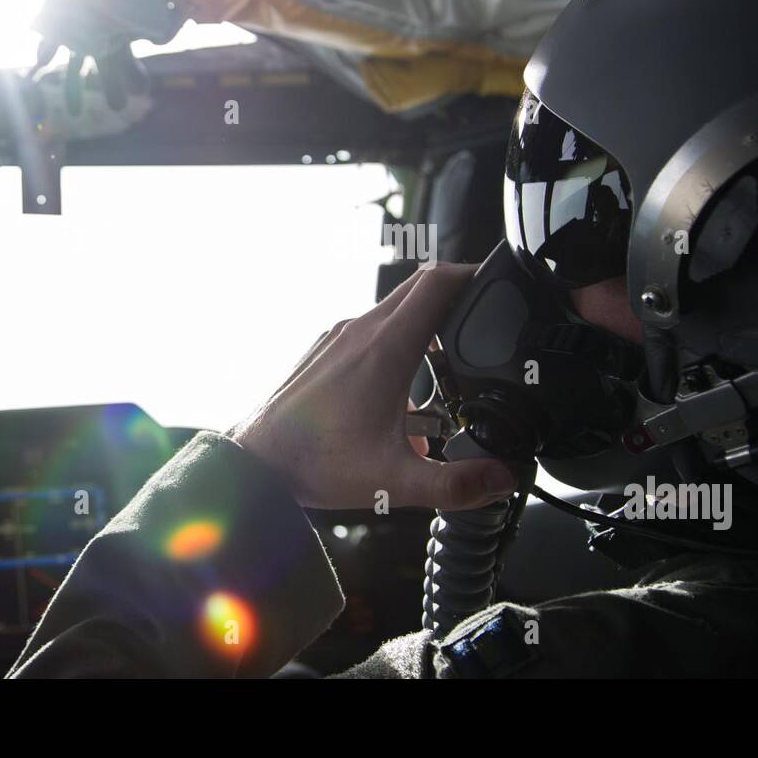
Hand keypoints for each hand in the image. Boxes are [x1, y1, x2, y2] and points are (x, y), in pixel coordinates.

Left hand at [231, 264, 518, 510]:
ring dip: (424, 320)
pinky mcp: (325, 349)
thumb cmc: (314, 463)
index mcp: (386, 349)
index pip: (437, 284)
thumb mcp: (395, 481)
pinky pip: (369, 327)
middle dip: (456, 294)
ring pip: (393, 307)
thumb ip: (455, 484)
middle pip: (419, 287)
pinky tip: (401, 382)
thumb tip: (501, 480)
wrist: (255, 462)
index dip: (472, 274)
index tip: (495, 280)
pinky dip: (396, 338)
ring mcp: (340, 336)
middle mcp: (361, 331)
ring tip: (449, 355)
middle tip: (483, 316)